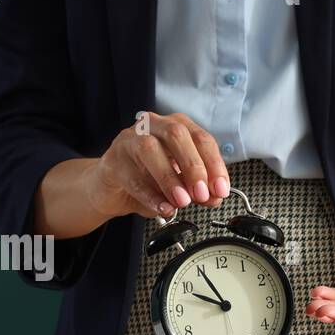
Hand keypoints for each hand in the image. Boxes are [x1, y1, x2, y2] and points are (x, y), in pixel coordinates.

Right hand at [85, 111, 231, 220]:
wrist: (113, 190)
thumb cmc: (150, 179)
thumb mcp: (182, 185)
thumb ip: (200, 190)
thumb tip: (215, 197)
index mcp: (176, 126)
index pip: (202, 139)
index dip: (215, 165)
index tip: (221, 189)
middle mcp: (153, 126)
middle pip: (177, 135)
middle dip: (194, 166)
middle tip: (201, 193)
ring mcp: (129, 140)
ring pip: (150, 149)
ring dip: (170, 178)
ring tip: (182, 201)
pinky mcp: (113, 161)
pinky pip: (132, 176)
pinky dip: (150, 195)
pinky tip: (163, 207)